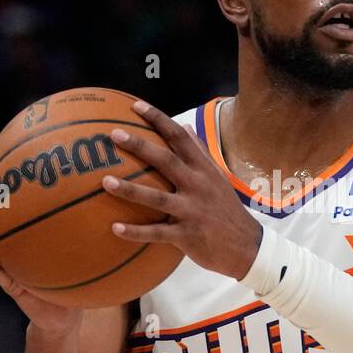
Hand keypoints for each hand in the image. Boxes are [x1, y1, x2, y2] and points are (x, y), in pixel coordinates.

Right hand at [0, 155, 83, 336]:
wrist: (64, 315)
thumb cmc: (73, 278)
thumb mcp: (81, 250)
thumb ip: (87, 227)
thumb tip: (109, 194)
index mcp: (26, 236)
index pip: (12, 202)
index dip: (2, 178)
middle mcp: (12, 246)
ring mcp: (8, 266)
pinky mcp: (14, 288)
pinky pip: (1, 276)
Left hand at [102, 100, 262, 279]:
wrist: (246, 247)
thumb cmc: (226, 210)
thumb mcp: (217, 177)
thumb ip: (200, 153)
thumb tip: (185, 127)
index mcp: (203, 170)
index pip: (179, 138)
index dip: (158, 120)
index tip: (136, 106)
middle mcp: (197, 186)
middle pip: (166, 161)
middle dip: (140, 146)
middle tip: (114, 134)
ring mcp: (192, 211)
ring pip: (156, 198)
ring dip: (130, 190)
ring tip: (105, 181)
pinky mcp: (187, 236)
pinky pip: (157, 233)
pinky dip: (135, 232)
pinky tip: (114, 228)